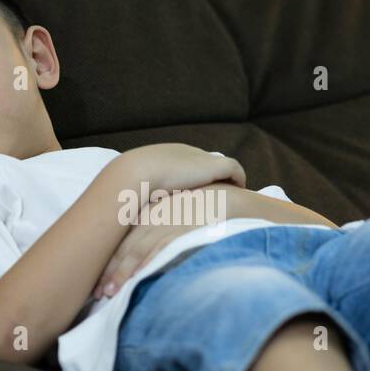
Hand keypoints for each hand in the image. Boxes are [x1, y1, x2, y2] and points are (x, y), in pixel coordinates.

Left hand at [92, 186, 229, 298]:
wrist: (229, 200)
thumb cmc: (201, 211)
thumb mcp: (174, 215)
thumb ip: (157, 231)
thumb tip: (139, 256)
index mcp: (149, 211)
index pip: (120, 237)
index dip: (107, 260)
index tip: (97, 279)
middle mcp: (153, 215)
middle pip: (123, 246)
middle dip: (108, 271)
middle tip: (95, 292)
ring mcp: (166, 222)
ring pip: (136, 251)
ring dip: (121, 274)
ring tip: (109, 294)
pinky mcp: (181, 229)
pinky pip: (158, 250)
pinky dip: (145, 266)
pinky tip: (135, 281)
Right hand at [120, 143, 245, 192]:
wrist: (132, 175)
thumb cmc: (127, 188)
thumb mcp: (131, 192)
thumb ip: (137, 200)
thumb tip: (129, 218)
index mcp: (165, 155)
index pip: (186, 163)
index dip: (194, 178)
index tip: (199, 192)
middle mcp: (185, 152)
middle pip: (205, 162)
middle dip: (213, 177)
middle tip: (221, 194)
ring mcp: (199, 157)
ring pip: (222, 166)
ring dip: (228, 179)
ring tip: (236, 195)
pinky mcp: (212, 165)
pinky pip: (234, 169)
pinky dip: (239, 179)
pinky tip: (242, 193)